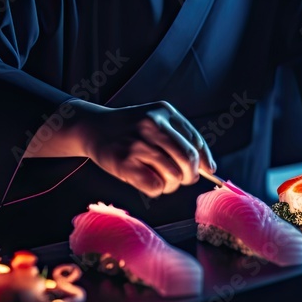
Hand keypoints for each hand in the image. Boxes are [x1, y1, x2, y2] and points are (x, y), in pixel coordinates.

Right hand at [32, 100, 214, 198]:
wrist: (93, 127)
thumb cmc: (131, 128)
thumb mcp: (156, 119)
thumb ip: (182, 137)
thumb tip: (208, 167)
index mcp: (164, 111)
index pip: (195, 141)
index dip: (204, 160)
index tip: (208, 170)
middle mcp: (152, 125)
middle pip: (187, 159)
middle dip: (190, 175)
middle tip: (185, 179)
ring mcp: (137, 143)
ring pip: (173, 175)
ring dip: (173, 184)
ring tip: (164, 180)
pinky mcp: (124, 163)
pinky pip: (155, 185)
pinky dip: (159, 189)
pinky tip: (152, 183)